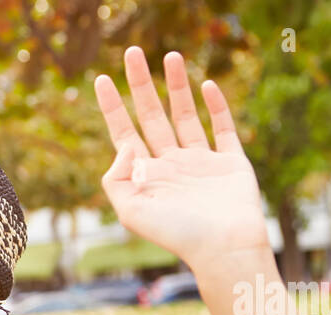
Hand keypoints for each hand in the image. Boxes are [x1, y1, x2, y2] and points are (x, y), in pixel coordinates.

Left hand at [93, 47, 269, 275]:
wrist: (223, 247)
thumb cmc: (177, 234)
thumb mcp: (132, 211)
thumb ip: (117, 178)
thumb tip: (124, 143)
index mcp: (146, 176)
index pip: (124, 134)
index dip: (111, 107)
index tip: (100, 80)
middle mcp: (171, 165)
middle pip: (151, 116)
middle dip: (140, 84)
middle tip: (132, 52)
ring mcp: (201, 162)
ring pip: (184, 115)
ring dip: (176, 85)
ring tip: (169, 55)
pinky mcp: (230, 162)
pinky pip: (222, 128)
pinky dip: (216, 106)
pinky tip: (206, 85)